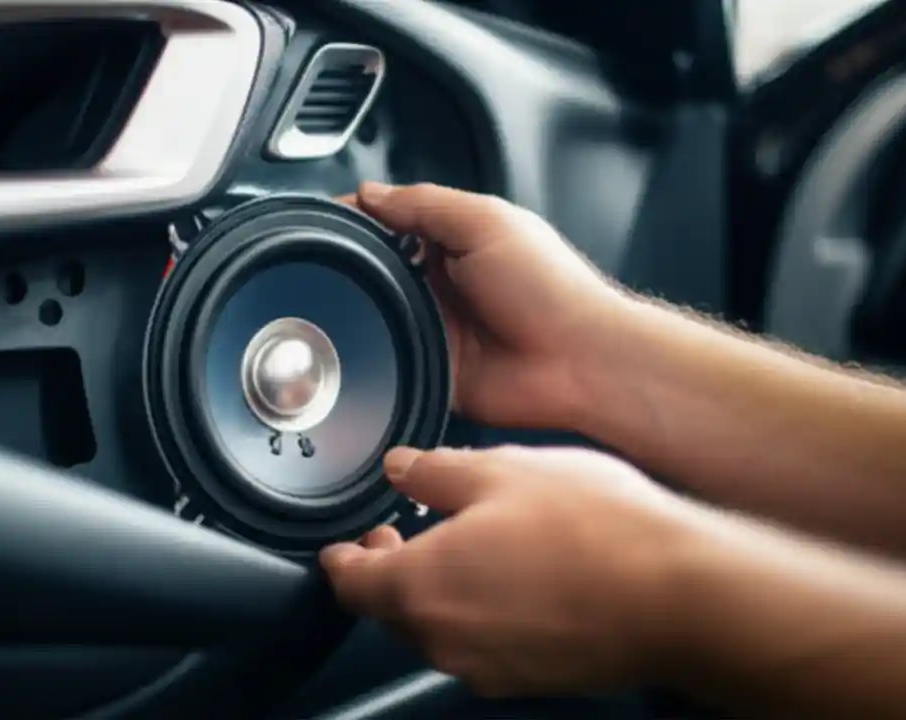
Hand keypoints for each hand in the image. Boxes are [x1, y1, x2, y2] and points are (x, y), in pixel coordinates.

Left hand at [320, 445, 696, 696]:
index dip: (342, 559)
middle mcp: (445, 639)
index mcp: (421, 585)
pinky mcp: (529, 679)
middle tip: (403, 533)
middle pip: (391, 610)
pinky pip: (482, 645)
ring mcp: (488, 666)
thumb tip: (401, 468)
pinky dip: (480, 612)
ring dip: (437, 591)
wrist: (680, 597)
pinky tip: (515, 576)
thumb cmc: (595, 531)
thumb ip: (435, 471)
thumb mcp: (502, 470)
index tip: (344, 545)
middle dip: (389, 571)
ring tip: (468, 546)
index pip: (350, 584)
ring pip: (438, 629)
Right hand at [346, 182, 629, 428]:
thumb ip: (425, 204)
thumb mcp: (485, 223)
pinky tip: (369, 350)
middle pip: (378, 270)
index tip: (325, 221)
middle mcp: (443, 283)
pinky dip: (379, 358)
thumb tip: (370, 192)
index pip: (393, 222)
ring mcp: (438, 328)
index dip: (359, 219)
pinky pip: (392, 364)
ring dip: (365, 315)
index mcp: (456, 240)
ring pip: (378, 317)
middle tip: (330, 269)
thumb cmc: (550, 289)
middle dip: (353, 270)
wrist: (580, 363)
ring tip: (349, 310)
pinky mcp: (435, 370)